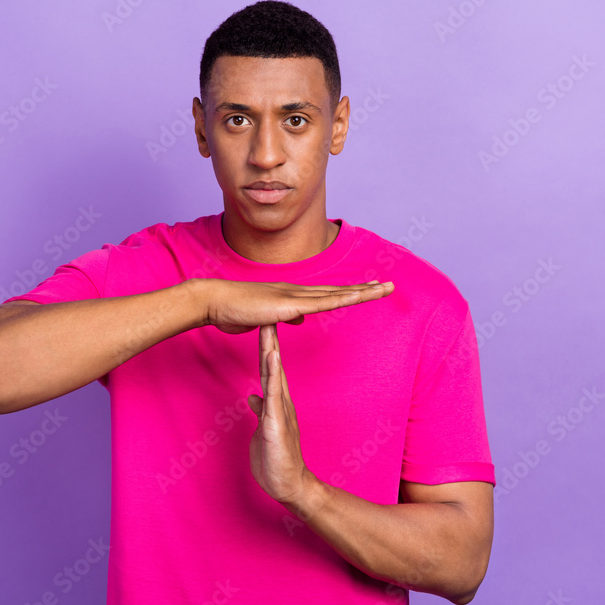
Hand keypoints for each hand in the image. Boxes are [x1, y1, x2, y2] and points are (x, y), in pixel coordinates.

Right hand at [194, 278, 393, 334]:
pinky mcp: (289, 305)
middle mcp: (298, 291)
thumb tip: (300, 318)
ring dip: (363, 292)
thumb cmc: (235, 310)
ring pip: (336, 294)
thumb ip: (285, 316)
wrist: (215, 301)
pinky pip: (322, 304)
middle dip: (365, 289)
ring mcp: (295, 296)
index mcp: (293, 296)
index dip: (350, 292)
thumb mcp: (266, 316)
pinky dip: (342, 299)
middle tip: (389, 286)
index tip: (370, 290)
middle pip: (339, 291)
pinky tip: (358, 297)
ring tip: (385, 289)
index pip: (328, 295)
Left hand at [248, 324, 312, 503]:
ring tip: (270, 326)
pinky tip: (272, 357)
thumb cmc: (276, 460)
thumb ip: (261, 411)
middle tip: (268, 311)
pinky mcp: (277, 422)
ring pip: (274, 374)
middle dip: (269, 338)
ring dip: (271, 349)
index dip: (265, 347)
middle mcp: (281, 401)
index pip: (269, 369)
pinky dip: (272, 373)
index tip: (262, 324)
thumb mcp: (263, 430)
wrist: (289, 485)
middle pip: (273, 364)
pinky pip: (274, 393)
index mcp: (276, 402)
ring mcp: (281, 410)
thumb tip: (253, 397)